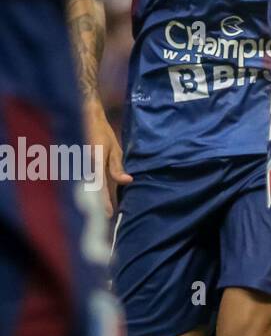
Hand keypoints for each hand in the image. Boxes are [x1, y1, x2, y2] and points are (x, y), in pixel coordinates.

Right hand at [83, 101, 131, 215]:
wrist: (85, 118)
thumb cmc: (101, 133)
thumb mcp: (113, 149)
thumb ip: (117, 167)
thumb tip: (128, 181)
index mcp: (95, 162)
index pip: (100, 187)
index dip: (104, 202)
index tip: (108, 215)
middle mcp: (85, 166)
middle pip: (92, 190)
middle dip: (100, 204)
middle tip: (108, 217)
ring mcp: (79, 167)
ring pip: (87, 187)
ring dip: (95, 198)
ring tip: (105, 211)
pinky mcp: (77, 166)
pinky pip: (85, 181)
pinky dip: (91, 190)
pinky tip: (98, 197)